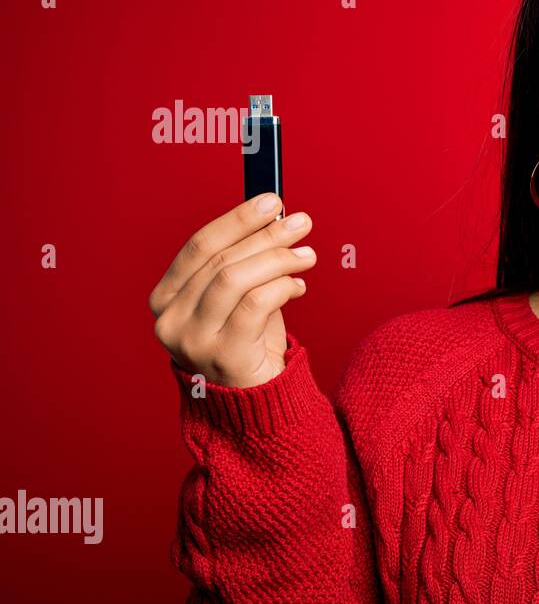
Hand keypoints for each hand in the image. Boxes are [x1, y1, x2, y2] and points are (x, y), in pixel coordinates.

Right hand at [149, 193, 316, 386]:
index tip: (271, 201)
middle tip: (301, 223)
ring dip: (277, 259)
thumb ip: (246, 262)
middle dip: (266, 236)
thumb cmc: (247, 342)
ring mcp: (191, 340)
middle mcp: (170, 320)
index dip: (236, 220)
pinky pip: (255, 305)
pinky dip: (282, 287)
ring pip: (235, 278)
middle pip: (221, 260)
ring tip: (307, 256)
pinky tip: (298, 286)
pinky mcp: (222, 356)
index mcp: (166, 299)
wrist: (255, 402)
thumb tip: (274, 217)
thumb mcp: (239, 297)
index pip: (199, 246)